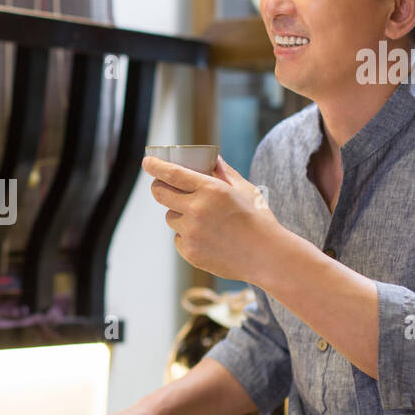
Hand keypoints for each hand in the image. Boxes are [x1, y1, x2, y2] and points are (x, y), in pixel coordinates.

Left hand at [143, 154, 282, 282]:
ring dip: (178, 213)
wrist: (266, 257)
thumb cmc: (258, 220)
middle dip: (159, 187)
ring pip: (170, 217)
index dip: (156, 166)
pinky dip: (187, 235)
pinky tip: (208, 237)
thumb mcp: (245, 190)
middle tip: (164, 186)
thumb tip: (210, 158)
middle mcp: (196, 210)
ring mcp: (191, 233)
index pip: (172, 174)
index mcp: (210, 190)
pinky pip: (178, 238)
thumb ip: (223, 172)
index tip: (147, 162)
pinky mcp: (190, 252)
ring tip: (202, 219)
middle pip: (160, 194)